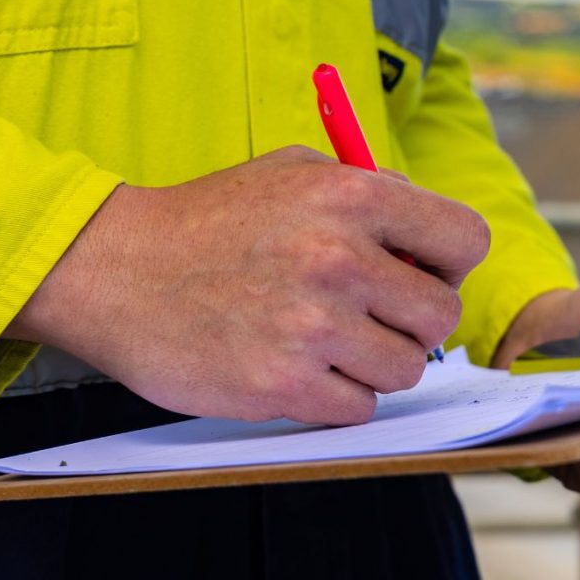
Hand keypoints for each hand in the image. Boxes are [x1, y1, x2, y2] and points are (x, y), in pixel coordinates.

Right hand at [6, 146, 489, 425]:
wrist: (114, 270)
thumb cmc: (210, 219)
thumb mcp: (294, 171)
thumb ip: (370, 192)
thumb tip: (431, 237)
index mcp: (351, 197)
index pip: (465, 241)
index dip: (449, 262)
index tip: (421, 272)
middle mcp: (339, 258)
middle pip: (442, 315)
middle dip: (412, 319)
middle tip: (370, 314)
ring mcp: (311, 326)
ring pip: (406, 369)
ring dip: (374, 362)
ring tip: (326, 340)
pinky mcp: (283, 385)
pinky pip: (358, 408)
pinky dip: (336, 396)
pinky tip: (297, 366)